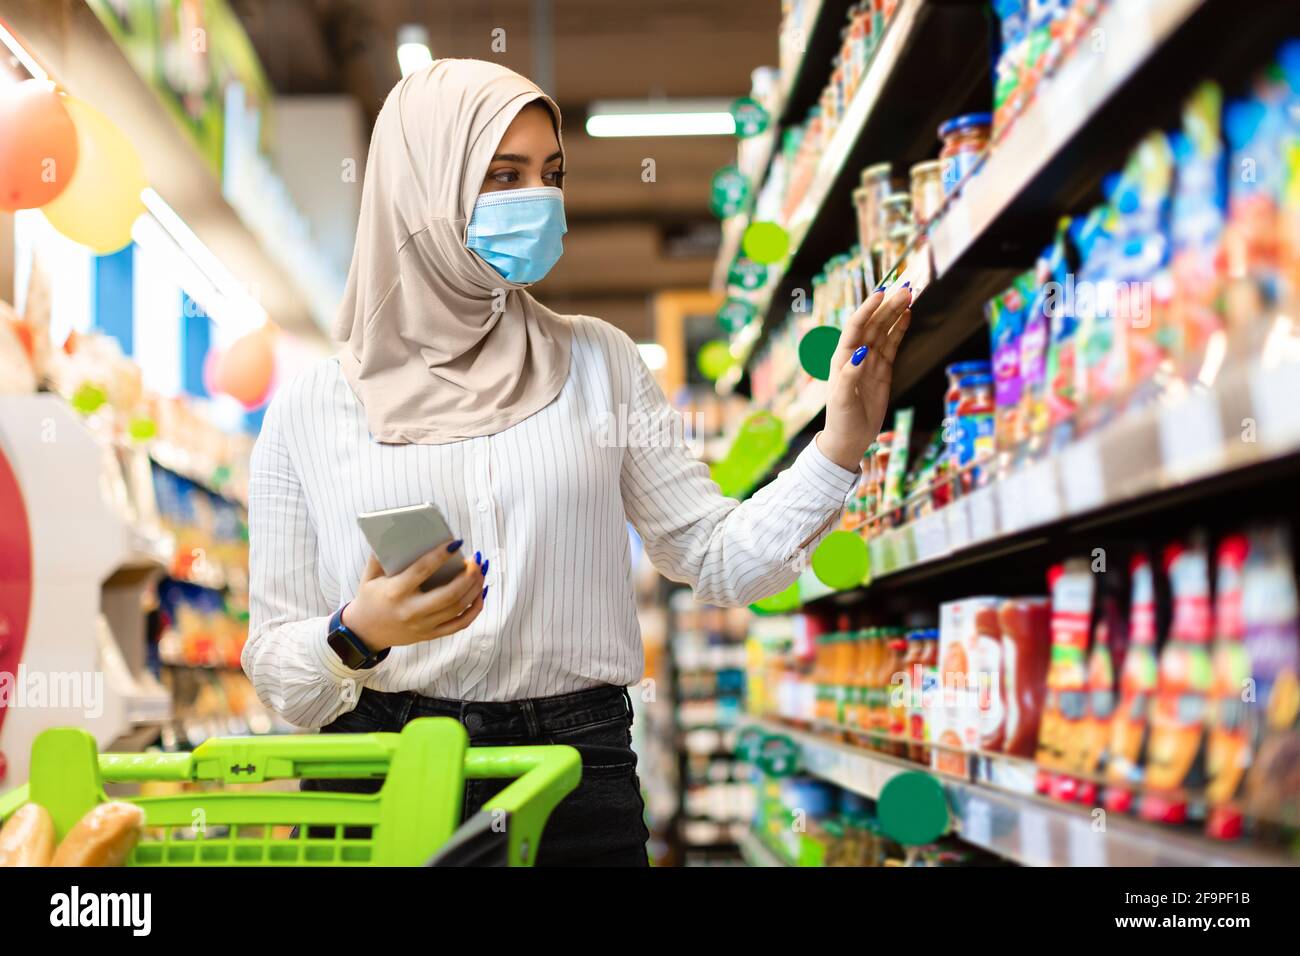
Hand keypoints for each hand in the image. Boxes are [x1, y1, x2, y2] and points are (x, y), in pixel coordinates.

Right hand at [342, 543, 485, 650]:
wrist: (365, 633)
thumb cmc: (370, 598)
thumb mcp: (369, 575)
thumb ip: (380, 554)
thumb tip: (395, 529)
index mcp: (395, 592)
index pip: (422, 571)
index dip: (441, 555)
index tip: (456, 542)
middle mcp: (411, 611)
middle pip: (450, 595)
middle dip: (469, 576)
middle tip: (476, 560)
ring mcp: (423, 626)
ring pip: (459, 608)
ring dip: (475, 588)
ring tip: (481, 571)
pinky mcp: (431, 634)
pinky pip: (460, 624)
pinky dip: (475, 608)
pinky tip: (480, 592)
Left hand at [816, 286, 912, 470]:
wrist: (849, 438)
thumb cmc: (841, 419)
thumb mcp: (842, 398)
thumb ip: (850, 374)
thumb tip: (862, 352)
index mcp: (842, 358)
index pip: (855, 327)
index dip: (867, 310)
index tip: (880, 294)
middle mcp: (855, 355)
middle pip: (873, 325)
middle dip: (887, 307)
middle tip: (905, 290)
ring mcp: (870, 361)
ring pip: (884, 331)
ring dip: (895, 313)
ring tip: (909, 296)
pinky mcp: (882, 370)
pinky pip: (892, 345)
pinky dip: (899, 329)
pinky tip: (907, 315)